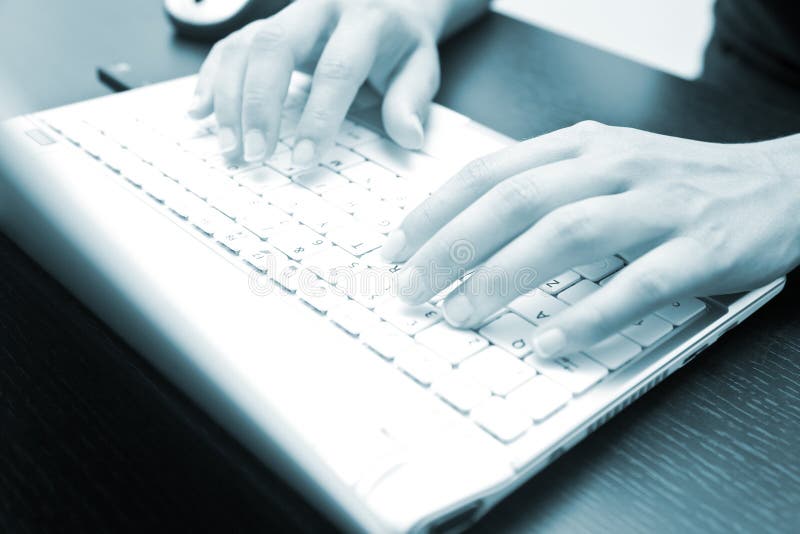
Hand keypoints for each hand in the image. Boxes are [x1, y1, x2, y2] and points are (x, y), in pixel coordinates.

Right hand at [188, 0, 445, 163]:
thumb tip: (408, 137)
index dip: (318, 117)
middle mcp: (319, 8)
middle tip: (253, 153)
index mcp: (364, 20)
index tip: (303, 159)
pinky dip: (210, 79)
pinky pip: (229, 45)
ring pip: (244, 44)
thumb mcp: (419, 67)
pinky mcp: (265, 23)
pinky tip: (200, 112)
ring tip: (227, 146)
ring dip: (228, 97)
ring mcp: (287, 12)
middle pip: (275, 46)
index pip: (336, 69)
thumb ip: (411, 101)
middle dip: (259, 103)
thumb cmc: (400, 41)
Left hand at [383, 121, 799, 357]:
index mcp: (581, 147)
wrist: (779, 183)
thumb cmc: (676, 181)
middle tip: (412, 290)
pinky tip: (550, 342)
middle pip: (515, 202)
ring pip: (566, 235)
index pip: (490, 173)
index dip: (436, 212)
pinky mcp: (698, 247)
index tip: (396, 249)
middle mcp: (612, 166)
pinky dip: (588, 316)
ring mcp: (657, 204)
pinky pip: (636, 284)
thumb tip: (466, 230)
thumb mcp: (604, 165)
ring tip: (463, 314)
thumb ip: (544, 187)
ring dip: (505, 278)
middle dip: (452, 248)